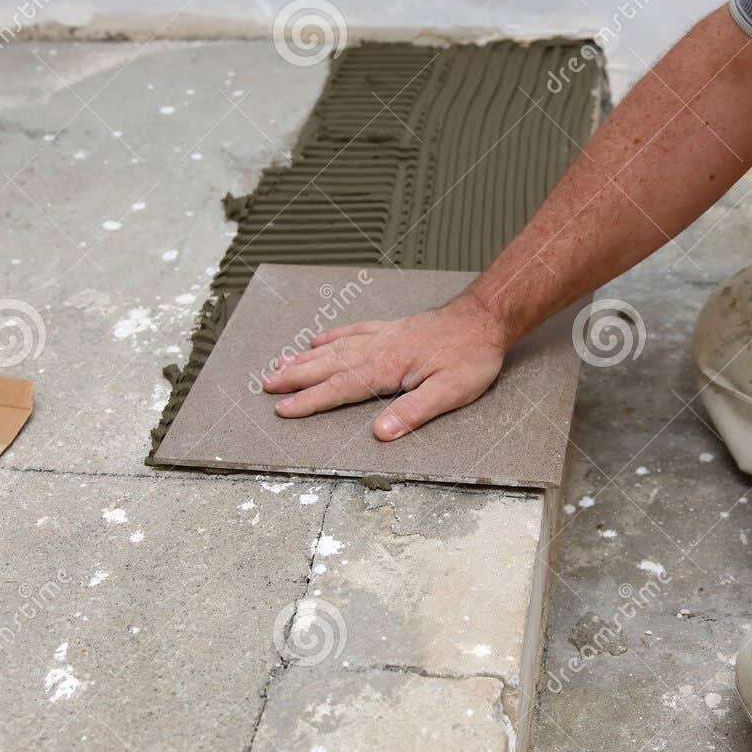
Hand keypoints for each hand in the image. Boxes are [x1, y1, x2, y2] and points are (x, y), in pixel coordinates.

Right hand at [261, 292, 509, 439]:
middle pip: (327, 366)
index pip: (339, 388)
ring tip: (279, 364)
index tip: (284, 409)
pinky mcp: (393, 328)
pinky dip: (333, 336)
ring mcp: (383, 336)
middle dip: (295, 377)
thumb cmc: (471, 356)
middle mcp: (378, 349)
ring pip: (334, 348)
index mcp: (386, 368)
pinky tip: (318, 339)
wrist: (485, 317)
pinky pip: (354, 330)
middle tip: (266, 385)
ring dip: (305, 358)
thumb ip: (414, 412)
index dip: (310, 401)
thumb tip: (380, 434)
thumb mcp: (450, 391)